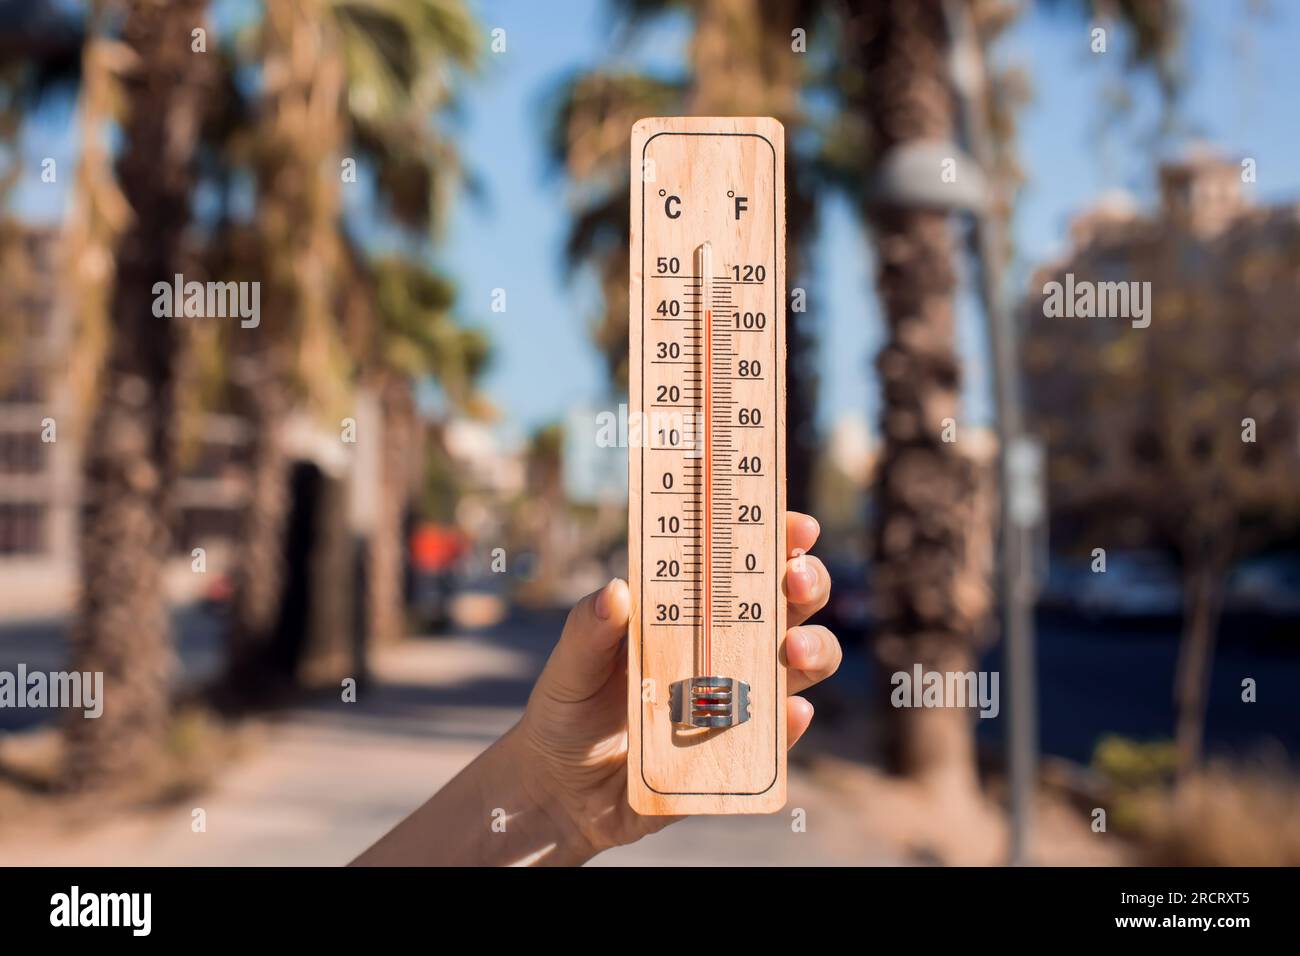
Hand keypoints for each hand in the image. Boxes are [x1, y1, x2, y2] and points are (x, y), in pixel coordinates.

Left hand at [514, 510, 841, 859]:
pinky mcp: (734, 753)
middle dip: (808, 584)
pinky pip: (776, 739)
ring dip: (813, 649)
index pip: (745, 564)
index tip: (798, 526)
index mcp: (689, 611)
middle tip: (796, 579)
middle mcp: (723, 649)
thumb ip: (588, 630)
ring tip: (793, 648)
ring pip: (800, 666)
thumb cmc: (568, 710)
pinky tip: (789, 711)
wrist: (562, 792)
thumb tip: (615, 592)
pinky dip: (789, 723)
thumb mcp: (570, 664)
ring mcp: (736, 700)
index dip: (779, 539)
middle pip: (789, 607)